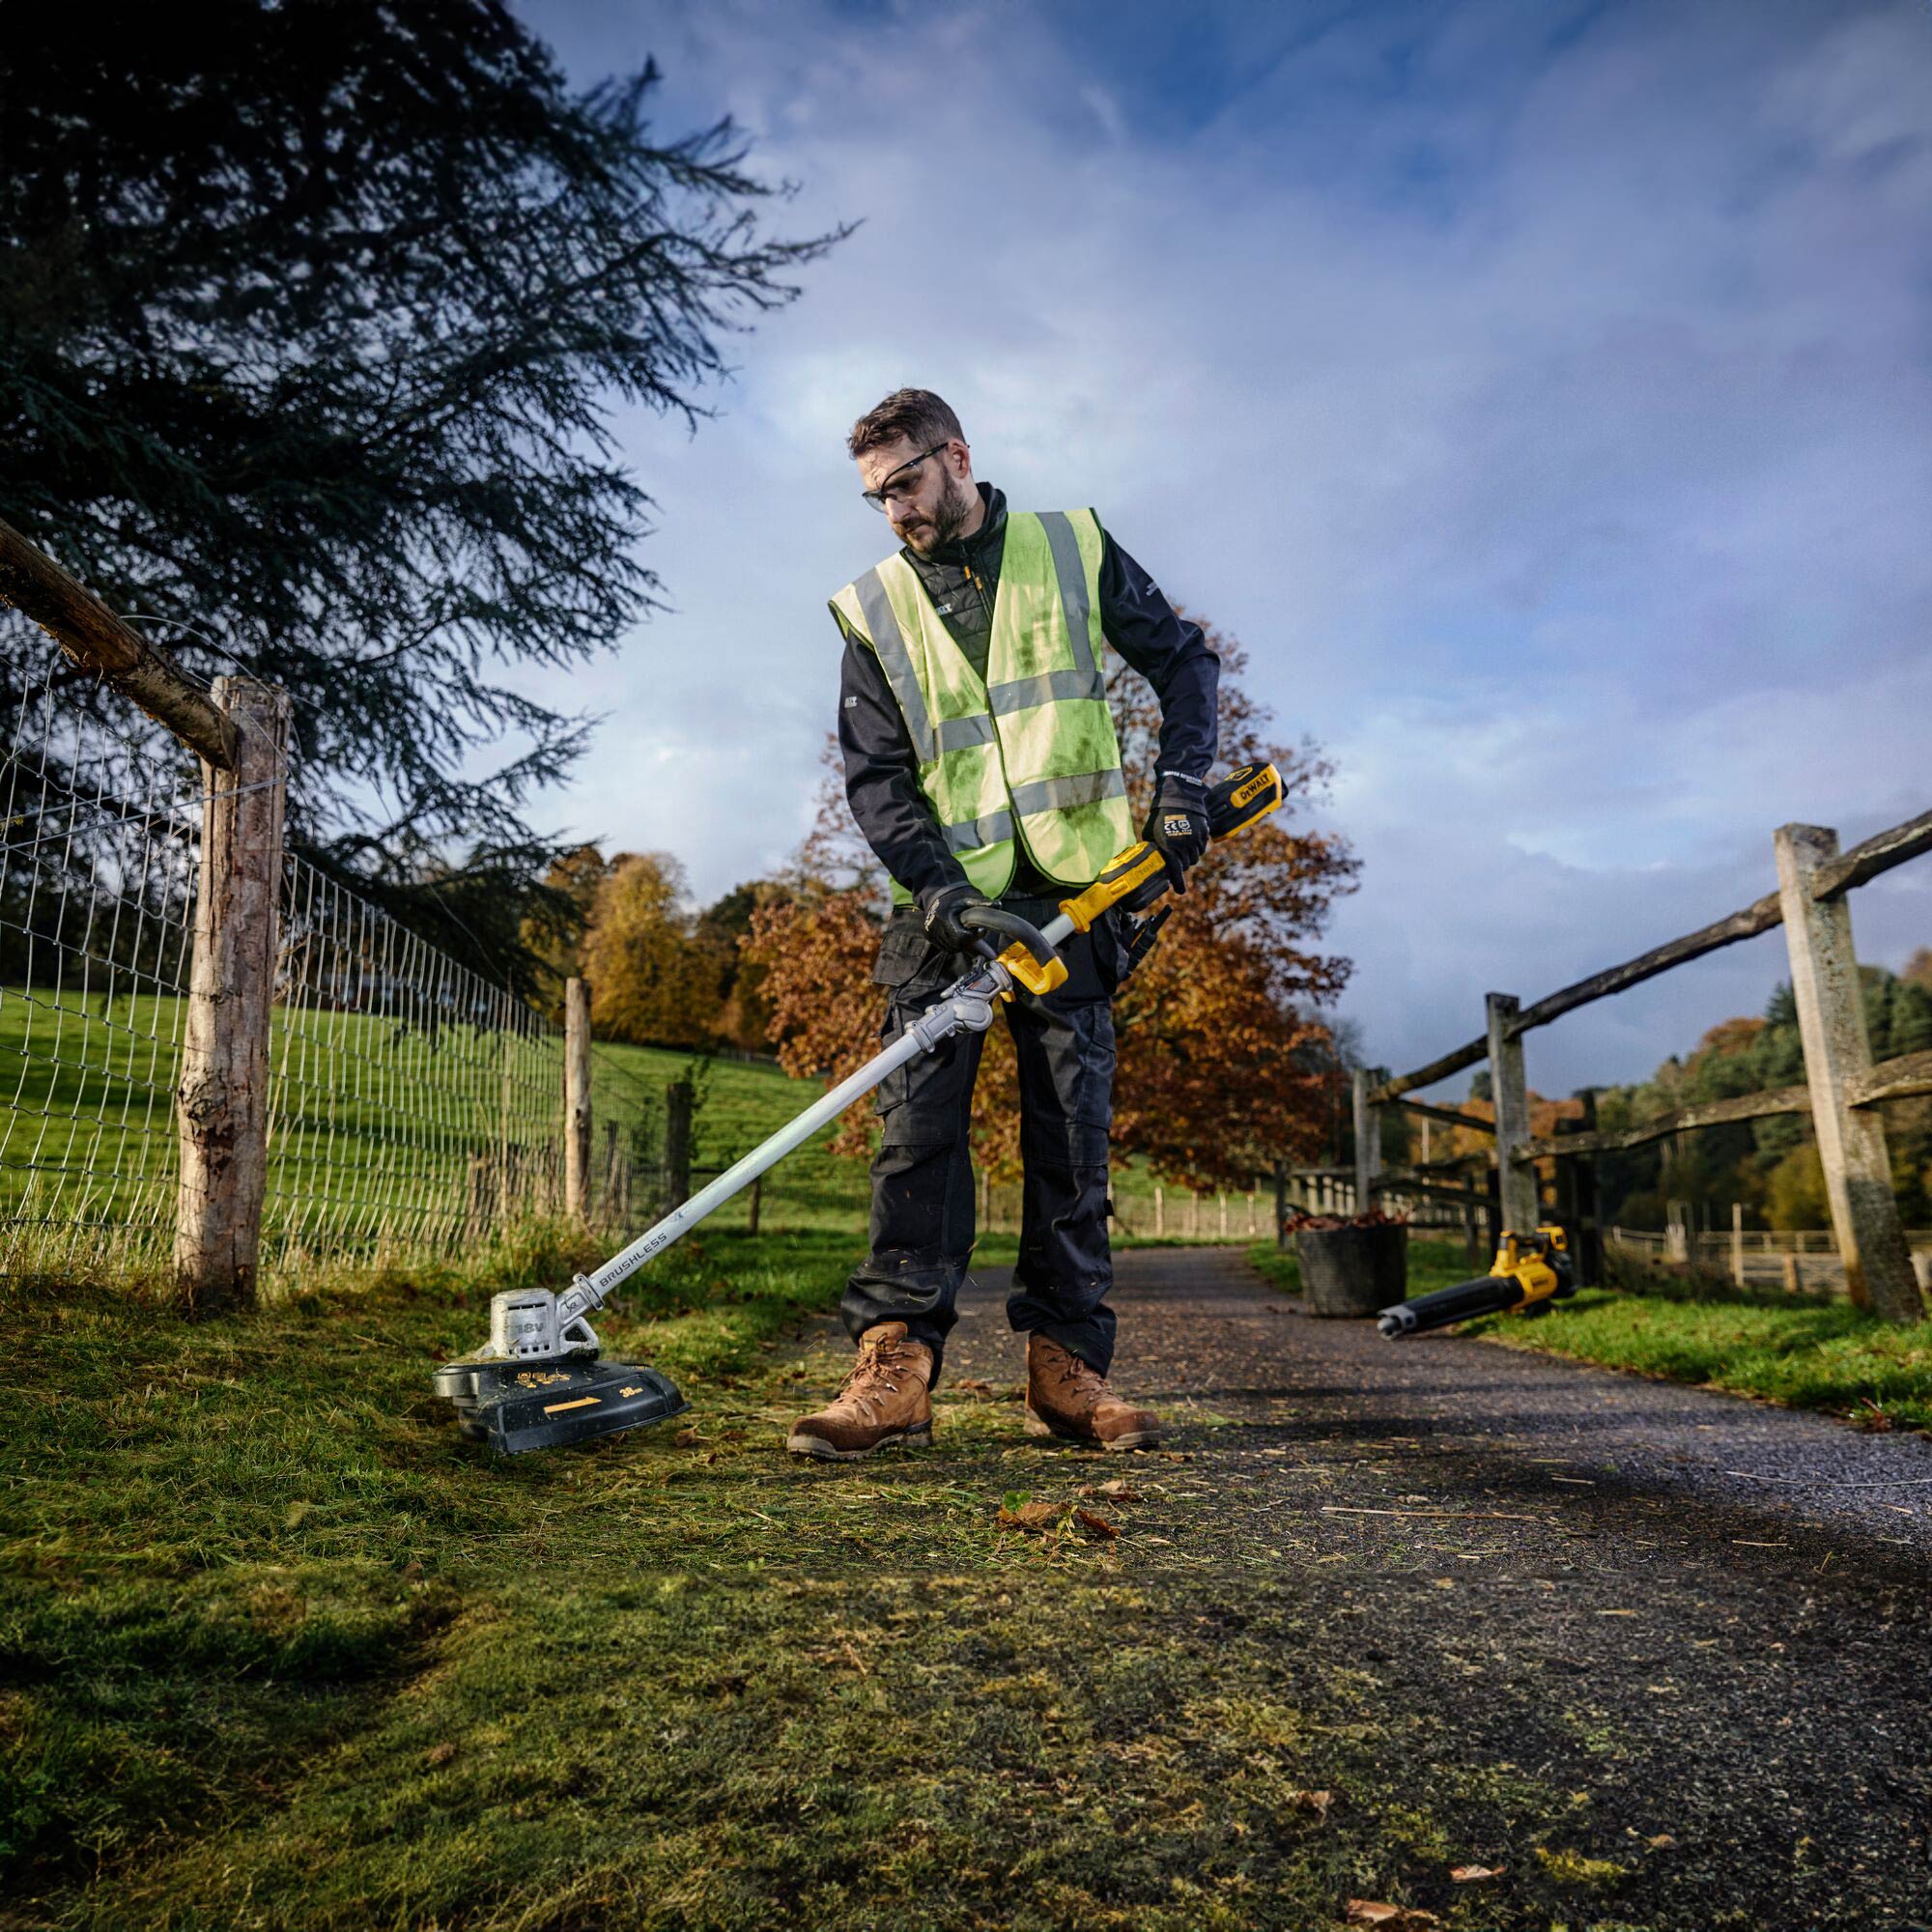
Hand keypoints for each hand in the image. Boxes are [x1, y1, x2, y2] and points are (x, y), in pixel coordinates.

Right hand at [920, 880, 991, 951]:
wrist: (938, 892)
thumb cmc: (957, 895)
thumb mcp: (970, 897)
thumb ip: (983, 903)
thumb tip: (999, 904)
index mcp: (944, 916)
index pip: (961, 937)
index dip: (973, 936)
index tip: (979, 930)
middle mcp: (934, 926)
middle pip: (956, 945)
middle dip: (967, 941)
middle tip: (973, 931)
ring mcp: (929, 931)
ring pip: (950, 948)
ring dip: (960, 943)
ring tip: (964, 931)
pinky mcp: (928, 934)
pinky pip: (944, 946)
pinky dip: (952, 943)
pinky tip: (956, 933)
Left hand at [1143, 774, 1208, 890]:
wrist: (1178, 797)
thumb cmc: (1160, 816)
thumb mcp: (1151, 833)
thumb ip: (1153, 849)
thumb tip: (1150, 863)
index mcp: (1169, 846)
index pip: (1175, 870)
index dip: (1178, 882)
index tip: (1180, 891)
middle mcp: (1183, 844)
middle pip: (1186, 865)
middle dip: (1181, 864)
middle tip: (1176, 858)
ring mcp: (1195, 839)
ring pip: (1195, 857)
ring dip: (1189, 856)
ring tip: (1182, 846)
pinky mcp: (1203, 833)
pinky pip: (1201, 848)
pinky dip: (1196, 848)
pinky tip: (1189, 839)